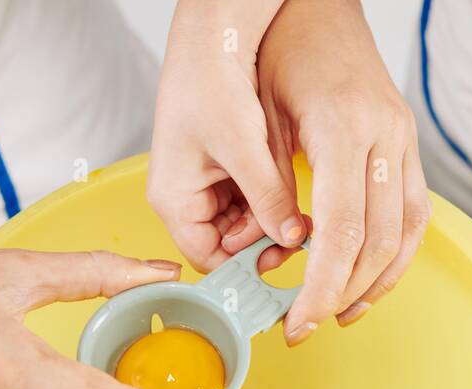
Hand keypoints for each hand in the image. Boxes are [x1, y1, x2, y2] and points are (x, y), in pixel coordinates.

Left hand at [148, 0, 428, 345]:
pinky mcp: (408, 144)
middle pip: (379, 243)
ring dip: (375, 284)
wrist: (313, 4)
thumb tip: (284, 254)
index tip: (298, 322)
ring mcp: (404, 139)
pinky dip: (394, 256)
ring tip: (337, 312)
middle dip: (341, 295)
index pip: (342, 232)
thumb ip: (273, 189)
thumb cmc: (275, 52)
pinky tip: (366, 279)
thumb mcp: (256, 121)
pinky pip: (414, 214)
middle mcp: (386, 136)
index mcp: (344, 129)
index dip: (320, 287)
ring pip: (407, 235)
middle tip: (305, 325)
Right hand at [148, 1, 305, 278]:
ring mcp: (205, 185)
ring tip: (296, 204)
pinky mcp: (225, 171)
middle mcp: (185, 198)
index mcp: (173, 199)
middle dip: (264, 241)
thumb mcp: (243, 148)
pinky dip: (273, 198)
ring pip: (246, 225)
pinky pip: (252, 200)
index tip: (282, 266)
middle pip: (229, 246)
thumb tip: (294, 240)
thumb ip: (269, 198)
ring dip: (272, 218)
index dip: (245, 269)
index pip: (208, 261)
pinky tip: (288, 185)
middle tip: (298, 231)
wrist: (213, 36)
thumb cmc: (209, 81)